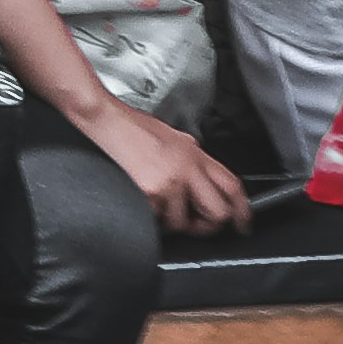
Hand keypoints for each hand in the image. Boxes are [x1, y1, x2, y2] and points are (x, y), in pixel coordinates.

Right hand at [74, 94, 247, 233]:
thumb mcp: (172, 137)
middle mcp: (186, 168)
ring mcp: (168, 183)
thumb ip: (191, 159)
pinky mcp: (148, 194)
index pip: (233, 186)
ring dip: (170, 221)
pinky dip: (149, 215)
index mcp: (194, 153)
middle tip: (198, 225)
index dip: (243, 210)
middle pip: (217, 212)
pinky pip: (156, 220)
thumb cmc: (128, 126)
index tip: (242, 224)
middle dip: (208, 225)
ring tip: (157, 206)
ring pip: (182, 223)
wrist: (100, 118)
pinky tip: (140, 199)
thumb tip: (201, 180)